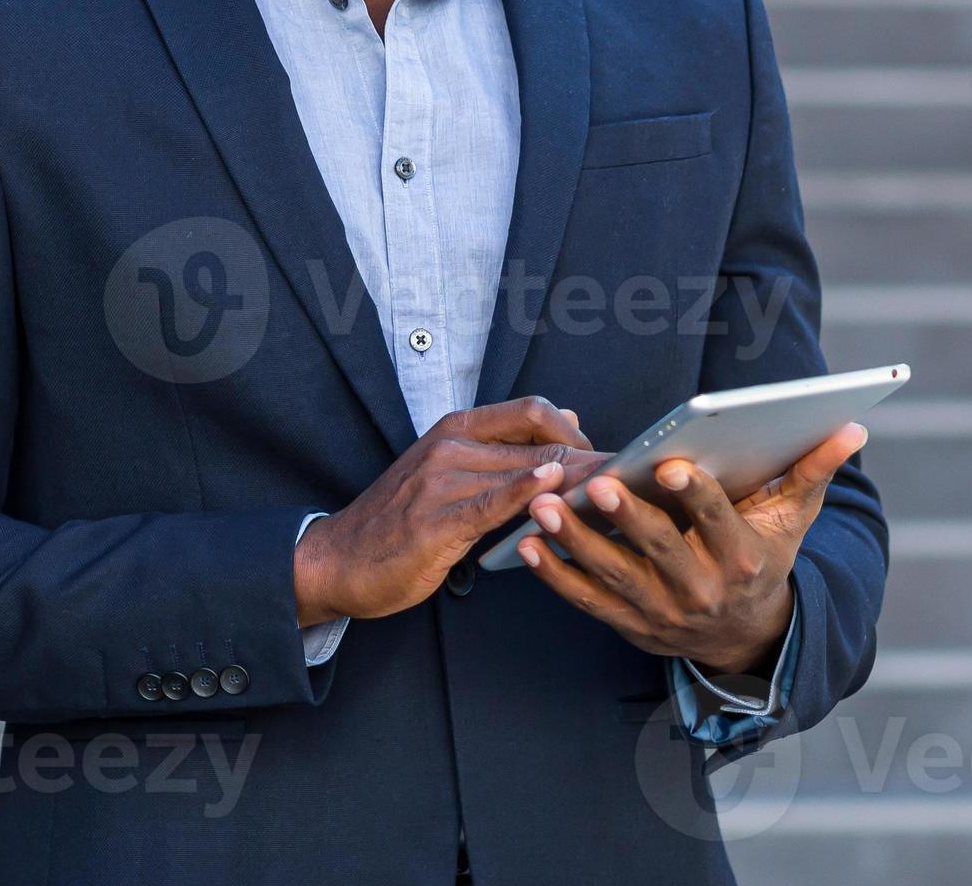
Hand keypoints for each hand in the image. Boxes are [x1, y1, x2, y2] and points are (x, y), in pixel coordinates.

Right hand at [295, 396, 602, 624]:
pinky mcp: (436, 518)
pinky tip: (554, 490)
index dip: (579, 432)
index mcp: (454, 428)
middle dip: (592, 460)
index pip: (532, 412)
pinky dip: (526, 492)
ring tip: (617, 491)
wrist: (337, 560)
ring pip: (525, 469)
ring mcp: (441, 478)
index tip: (612, 457)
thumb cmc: (397, 524)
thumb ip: (499, 459)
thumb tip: (563, 440)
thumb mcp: (447, 477)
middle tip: (633, 476)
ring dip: (577, 480)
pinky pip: (491, 502)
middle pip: (539, 441)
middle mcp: (449, 444)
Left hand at [516, 422, 867, 679]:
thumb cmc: (765, 559)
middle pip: (659, 552)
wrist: (744, 639)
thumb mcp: (792, 521)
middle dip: (625, 518)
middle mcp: (702, 592)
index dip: (695, 496)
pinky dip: (555, 577)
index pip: (718, 525)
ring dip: (575, 543)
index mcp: (744, 561)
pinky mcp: (629, 626)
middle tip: (593, 484)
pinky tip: (526, 547)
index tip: (670, 465)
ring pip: (614, 578)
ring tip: (542, 507)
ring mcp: (662, 614)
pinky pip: (586, 602)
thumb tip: (853, 426)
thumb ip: (814, 471)